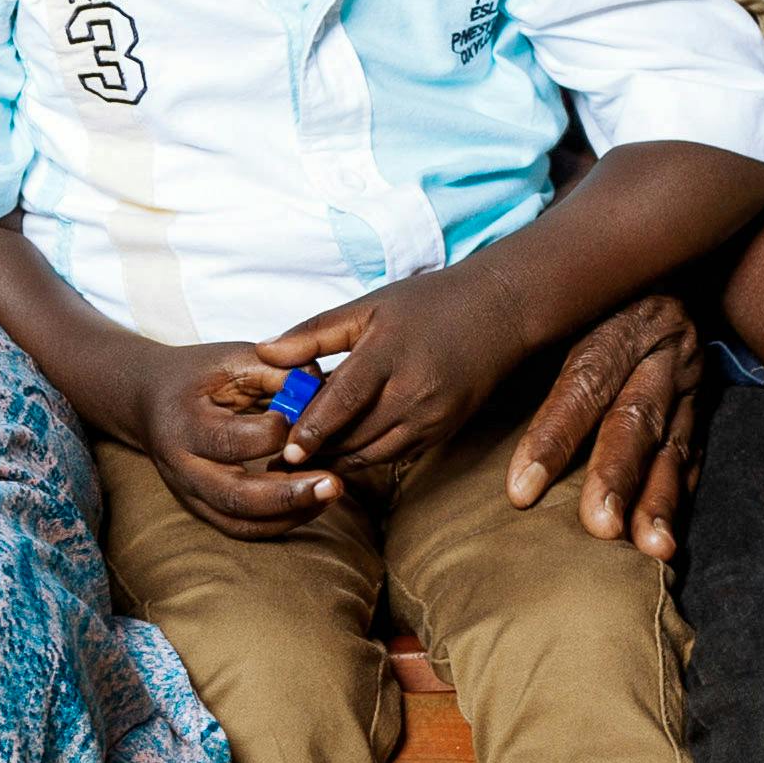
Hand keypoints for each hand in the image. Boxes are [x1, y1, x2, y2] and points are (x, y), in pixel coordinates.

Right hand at [140, 341, 342, 535]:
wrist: (148, 401)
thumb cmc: (196, 377)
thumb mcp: (231, 359)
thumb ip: (276, 370)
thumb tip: (323, 387)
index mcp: (184, 426)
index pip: (231, 441)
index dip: (275, 434)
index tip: (307, 415)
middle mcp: (183, 468)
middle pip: (235, 497)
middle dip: (290, 494)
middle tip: (334, 483)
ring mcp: (190, 495)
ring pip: (242, 524)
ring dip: (292, 514)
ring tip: (331, 493)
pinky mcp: (203, 510)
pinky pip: (244, 529)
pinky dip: (281, 522)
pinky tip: (313, 501)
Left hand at [261, 274, 535, 487]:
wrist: (499, 312)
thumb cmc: (428, 304)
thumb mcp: (368, 305)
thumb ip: (314, 333)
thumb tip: (264, 352)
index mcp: (389, 353)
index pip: (343, 401)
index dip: (312, 429)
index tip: (286, 451)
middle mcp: (414, 391)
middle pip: (355, 435)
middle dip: (318, 450)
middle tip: (280, 458)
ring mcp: (433, 415)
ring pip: (375, 453)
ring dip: (340, 458)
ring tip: (307, 458)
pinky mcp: (444, 430)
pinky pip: (397, 454)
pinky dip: (367, 456)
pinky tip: (344, 451)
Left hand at [505, 290, 711, 553]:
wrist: (670, 265)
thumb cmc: (591, 297)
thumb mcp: (565, 302)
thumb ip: (522, 343)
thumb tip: (449, 393)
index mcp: (617, 320)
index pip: (584, 379)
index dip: (554, 435)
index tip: (521, 490)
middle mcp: (660, 350)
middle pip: (635, 416)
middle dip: (616, 474)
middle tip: (600, 526)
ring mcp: (687, 381)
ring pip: (672, 443)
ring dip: (659, 500)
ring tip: (652, 548)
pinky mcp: (703, 407)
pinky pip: (692, 456)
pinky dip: (677, 497)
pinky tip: (666, 536)